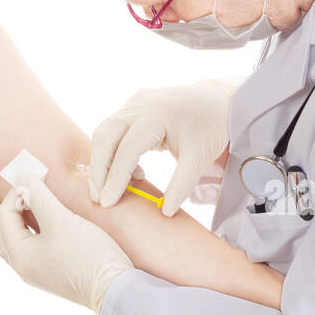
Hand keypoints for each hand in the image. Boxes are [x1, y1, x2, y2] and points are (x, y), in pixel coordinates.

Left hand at [0, 172, 132, 314]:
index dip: (14, 192)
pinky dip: (26, 227)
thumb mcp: (60, 220)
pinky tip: (33, 219)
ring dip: (8, 218)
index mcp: (19, 255)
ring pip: (14, 238)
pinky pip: (30, 242)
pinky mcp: (56, 268)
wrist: (117, 289)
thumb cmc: (86, 255)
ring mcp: (40, 268)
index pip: (5, 216)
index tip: (28, 176)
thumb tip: (22, 178)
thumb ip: (38, 196)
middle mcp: (25, 264)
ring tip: (4, 201)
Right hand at [89, 79, 235, 215]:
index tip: (108, 203)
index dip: (115, 178)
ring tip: (105, 190)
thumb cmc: (209, 128)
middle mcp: (140, 103)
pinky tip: (125, 175)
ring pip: (103, 132)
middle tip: (98, 198)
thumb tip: (165, 212)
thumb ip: (182, 185)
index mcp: (158, 113)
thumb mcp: (200, 158)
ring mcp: (133, 103)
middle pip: (104, 135)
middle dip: (98, 169)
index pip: (127, 148)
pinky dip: (110, 153)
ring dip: (100, 161)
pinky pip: (112, 130)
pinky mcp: (132, 107)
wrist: (216, 101)